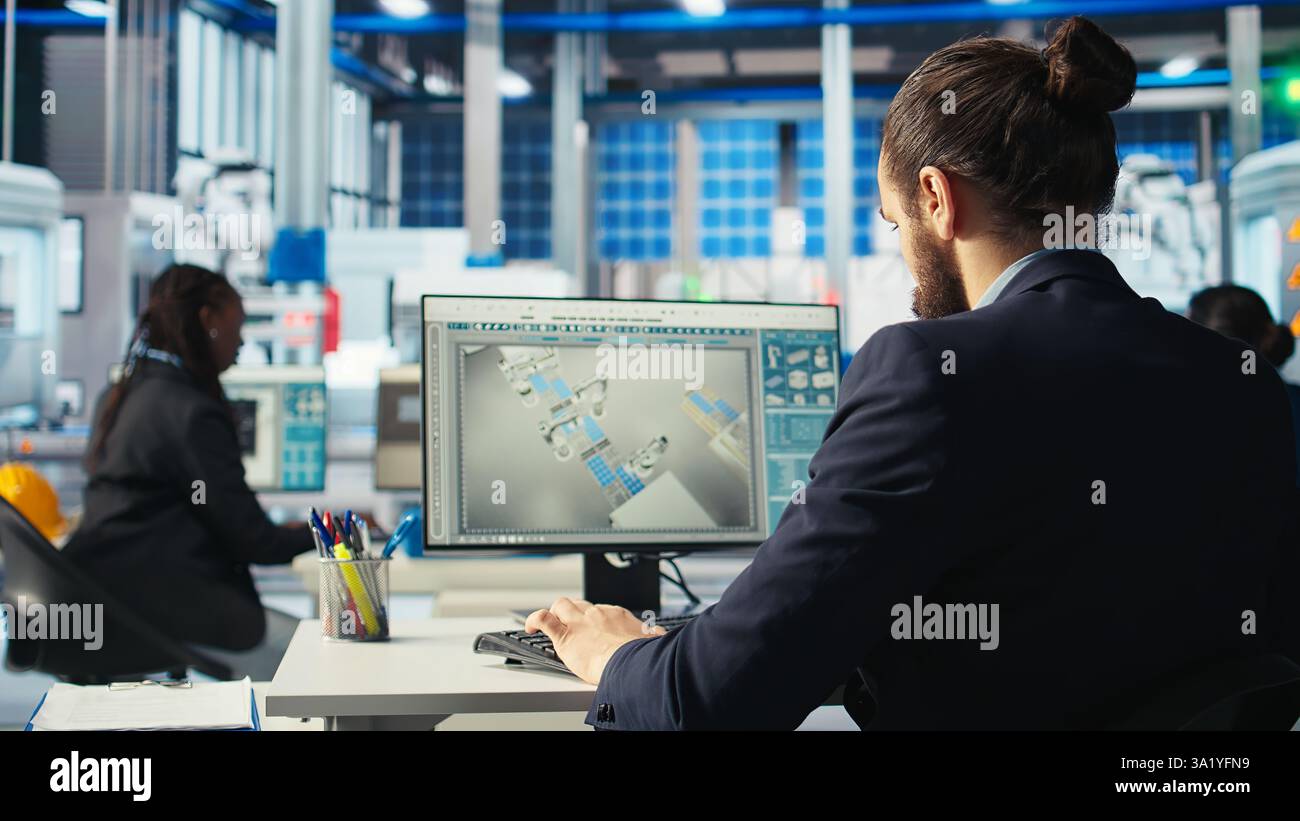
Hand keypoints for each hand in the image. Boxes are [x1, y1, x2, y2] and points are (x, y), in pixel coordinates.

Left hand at [525, 597, 666, 684]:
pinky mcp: (565, 635)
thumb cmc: (640, 657)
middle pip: (580, 603)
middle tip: (572, 623)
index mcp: (617, 615)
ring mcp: (579, 622)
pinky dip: (534, 620)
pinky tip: (529, 626)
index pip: (602, 610)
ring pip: (561, 605)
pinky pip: (544, 619)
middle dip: (574, 610)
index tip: (596, 628)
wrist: (630, 664)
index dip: (596, 618)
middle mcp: (597, 614)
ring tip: (553, 622)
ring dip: (555, 612)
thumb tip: (660, 634)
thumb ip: (653, 635)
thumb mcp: (652, 640)